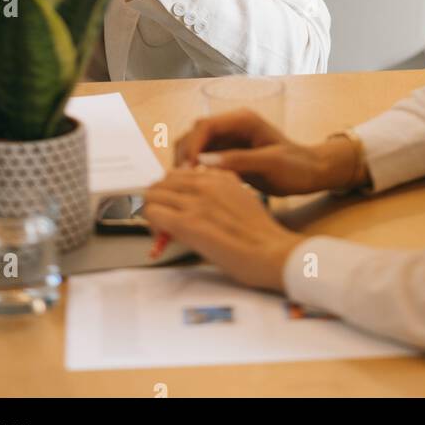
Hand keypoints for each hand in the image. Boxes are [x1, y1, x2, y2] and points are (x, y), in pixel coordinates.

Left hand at [142, 167, 302, 290]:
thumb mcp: (241, 196)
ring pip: (152, 196)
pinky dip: (152, 225)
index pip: (176, 174)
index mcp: (217, 176)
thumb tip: (197, 197)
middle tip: (162, 220)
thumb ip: (218, 190)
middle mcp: (204, 184)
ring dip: (152, 212)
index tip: (171, 207)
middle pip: (160, 183)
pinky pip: (153, 214)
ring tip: (162, 230)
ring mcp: (195, 202)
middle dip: (157, 201)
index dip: (169, 192)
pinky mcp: (188, 224)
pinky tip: (162, 238)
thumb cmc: (260, 232)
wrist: (272, 250)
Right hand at [173, 108, 361, 195]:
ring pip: (196, 147)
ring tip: (184, 186)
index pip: (205, 126)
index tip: (187, 170)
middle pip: (195, 134)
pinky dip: (195, 171)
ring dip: (187, 163)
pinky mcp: (228, 155)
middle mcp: (232, 126)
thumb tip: (203, 163)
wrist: (311, 173)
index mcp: (242, 120)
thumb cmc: (296, 167)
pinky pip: (204, 159)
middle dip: (184, 155)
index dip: (192, 146)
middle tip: (180, 182)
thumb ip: (238, 161)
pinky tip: (194, 187)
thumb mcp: (270, 164)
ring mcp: (229, 140)